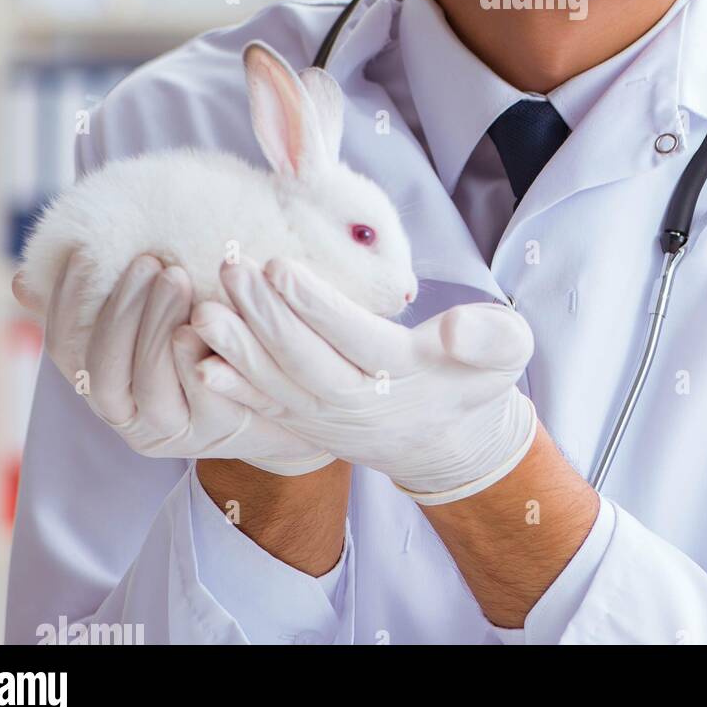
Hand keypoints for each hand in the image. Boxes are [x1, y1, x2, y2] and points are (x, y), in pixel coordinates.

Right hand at [37, 249, 338, 475]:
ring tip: (178, 275)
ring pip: (151, 382)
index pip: (67, 350)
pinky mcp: (221, 426)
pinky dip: (199, 356)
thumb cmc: (204, 346)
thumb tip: (22, 282)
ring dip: (158, 325)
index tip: (86, 252)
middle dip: (122, 310)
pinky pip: (204, 394)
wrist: (280, 394)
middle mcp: (131, 417)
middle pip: (106, 370)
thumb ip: (100, 301)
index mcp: (105, 386)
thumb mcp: (151, 321)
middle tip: (149, 260)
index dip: (68, 303)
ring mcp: (175, 428)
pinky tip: (206, 318)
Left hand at [190, 255, 537, 503]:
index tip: (280, 266)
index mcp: (410, 376)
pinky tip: (199, 365)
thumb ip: (489, 337)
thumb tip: (452, 330)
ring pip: (279, 387)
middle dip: (265, 316)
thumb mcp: (506, 351)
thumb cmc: (474, 378)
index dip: (317, 307)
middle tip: (232, 269)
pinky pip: (267, 411)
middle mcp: (363, 405)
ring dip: (238, 349)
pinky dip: (234, 392)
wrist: (449, 440)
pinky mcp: (308, 427)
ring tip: (204, 310)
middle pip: (306, 362)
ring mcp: (330, 421)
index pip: (357, 340)